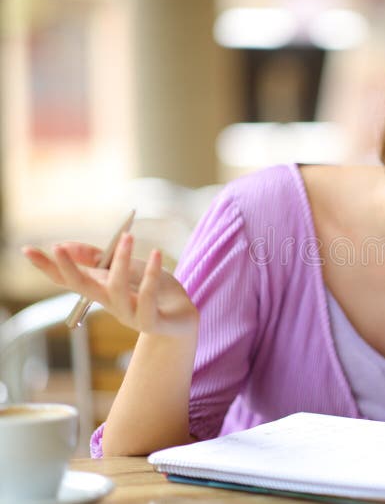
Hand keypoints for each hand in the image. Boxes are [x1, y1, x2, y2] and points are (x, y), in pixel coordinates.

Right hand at [22, 233, 197, 336]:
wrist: (183, 320)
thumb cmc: (155, 292)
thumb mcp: (129, 270)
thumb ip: (101, 259)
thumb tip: (68, 245)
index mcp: (102, 291)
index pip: (68, 279)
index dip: (48, 267)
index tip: (27, 250)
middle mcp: (111, 304)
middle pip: (82, 287)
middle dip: (67, 269)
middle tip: (57, 248)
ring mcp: (130, 315)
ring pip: (117, 289)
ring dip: (122, 261)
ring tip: (129, 237)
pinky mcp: (152, 322)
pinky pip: (148, 297)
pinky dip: (153, 275)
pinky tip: (157, 255)